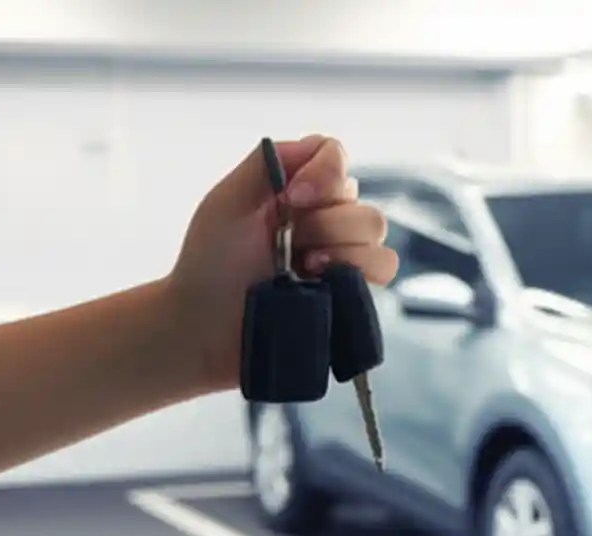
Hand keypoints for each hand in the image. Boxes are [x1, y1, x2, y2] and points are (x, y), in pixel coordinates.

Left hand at [167, 135, 397, 389]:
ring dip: (341, 249)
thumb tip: (313, 148)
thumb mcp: (226, 204)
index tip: (293, 199)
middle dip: (324, 223)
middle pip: (357, 196)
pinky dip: (361, 271)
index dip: (324, 173)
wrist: (207, 331)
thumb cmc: (208, 268)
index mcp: (291, 189)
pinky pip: (385, 265)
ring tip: (304, 271)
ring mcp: (339, 253)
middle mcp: (320, 216)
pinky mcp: (352, 289)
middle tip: (287, 247)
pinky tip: (325, 285)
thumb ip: (265, 165)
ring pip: (375, 230)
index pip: (332, 154)